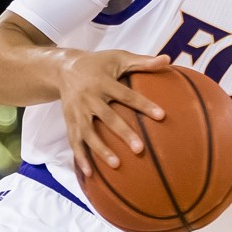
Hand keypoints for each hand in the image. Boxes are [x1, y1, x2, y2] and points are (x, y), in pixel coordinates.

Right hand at [56, 49, 169, 177]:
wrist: (63, 68)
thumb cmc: (98, 63)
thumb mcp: (119, 57)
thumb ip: (143, 62)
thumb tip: (168, 59)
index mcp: (103, 81)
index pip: (127, 95)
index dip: (144, 105)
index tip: (161, 116)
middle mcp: (89, 97)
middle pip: (108, 117)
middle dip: (123, 133)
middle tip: (140, 149)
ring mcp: (77, 112)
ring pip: (89, 133)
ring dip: (101, 150)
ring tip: (116, 165)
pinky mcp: (69, 122)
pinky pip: (74, 142)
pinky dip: (81, 158)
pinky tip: (91, 174)